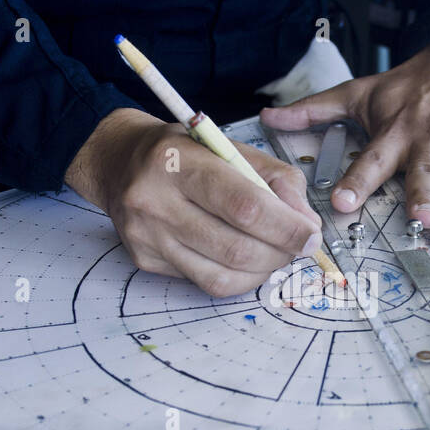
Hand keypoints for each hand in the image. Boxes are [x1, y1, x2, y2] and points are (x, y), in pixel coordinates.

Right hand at [66, 107, 321, 297]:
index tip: (311, 235)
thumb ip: (275, 179)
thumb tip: (307, 223)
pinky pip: (205, 282)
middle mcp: (154, 200)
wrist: (118, 162)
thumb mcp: (230, 146)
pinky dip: (238, 277)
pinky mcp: (145, 260)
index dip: (285, 227)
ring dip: (263, 270)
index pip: (243, 205)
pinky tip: (247, 260)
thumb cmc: (184, 152)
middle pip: (235, 248)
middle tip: (300, 246)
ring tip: (276, 253)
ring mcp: (146, 236)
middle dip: (280, 252)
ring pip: (222, 276)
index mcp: (176, 161)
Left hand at [259, 33, 429, 227]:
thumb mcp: (360, 93)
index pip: (372, 161)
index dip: (357, 182)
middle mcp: (425, 138)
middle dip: (421, 195)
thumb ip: (314, 111)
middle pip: (422, 172)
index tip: (342, 203)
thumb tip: (268, 117)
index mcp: (393, 131)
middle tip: (419, 218)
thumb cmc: (408, 84)